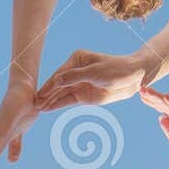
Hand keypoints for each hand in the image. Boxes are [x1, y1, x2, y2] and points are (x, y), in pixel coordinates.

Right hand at [34, 50, 150, 112]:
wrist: (134, 78)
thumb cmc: (117, 69)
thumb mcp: (96, 71)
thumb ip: (75, 76)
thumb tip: (56, 81)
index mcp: (76, 60)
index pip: (59, 74)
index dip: (48, 85)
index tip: (38, 94)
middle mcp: (74, 72)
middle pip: (57, 85)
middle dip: (46, 94)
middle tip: (33, 104)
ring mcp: (78, 84)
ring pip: (60, 94)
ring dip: (49, 101)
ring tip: (37, 108)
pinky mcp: (83, 96)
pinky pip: (67, 100)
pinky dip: (58, 104)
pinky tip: (47, 108)